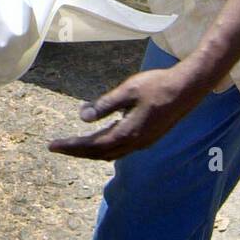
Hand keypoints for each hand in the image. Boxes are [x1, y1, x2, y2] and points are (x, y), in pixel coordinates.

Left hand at [48, 64, 210, 160]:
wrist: (187, 90)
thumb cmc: (156, 85)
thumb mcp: (127, 91)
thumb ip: (105, 105)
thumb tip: (82, 117)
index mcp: (128, 134)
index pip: (92, 145)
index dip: (71, 146)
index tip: (52, 145)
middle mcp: (134, 144)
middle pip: (99, 153)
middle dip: (76, 150)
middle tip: (56, 146)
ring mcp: (142, 143)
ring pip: (110, 153)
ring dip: (90, 151)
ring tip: (72, 145)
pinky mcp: (147, 138)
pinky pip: (119, 148)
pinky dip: (104, 147)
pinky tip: (99, 139)